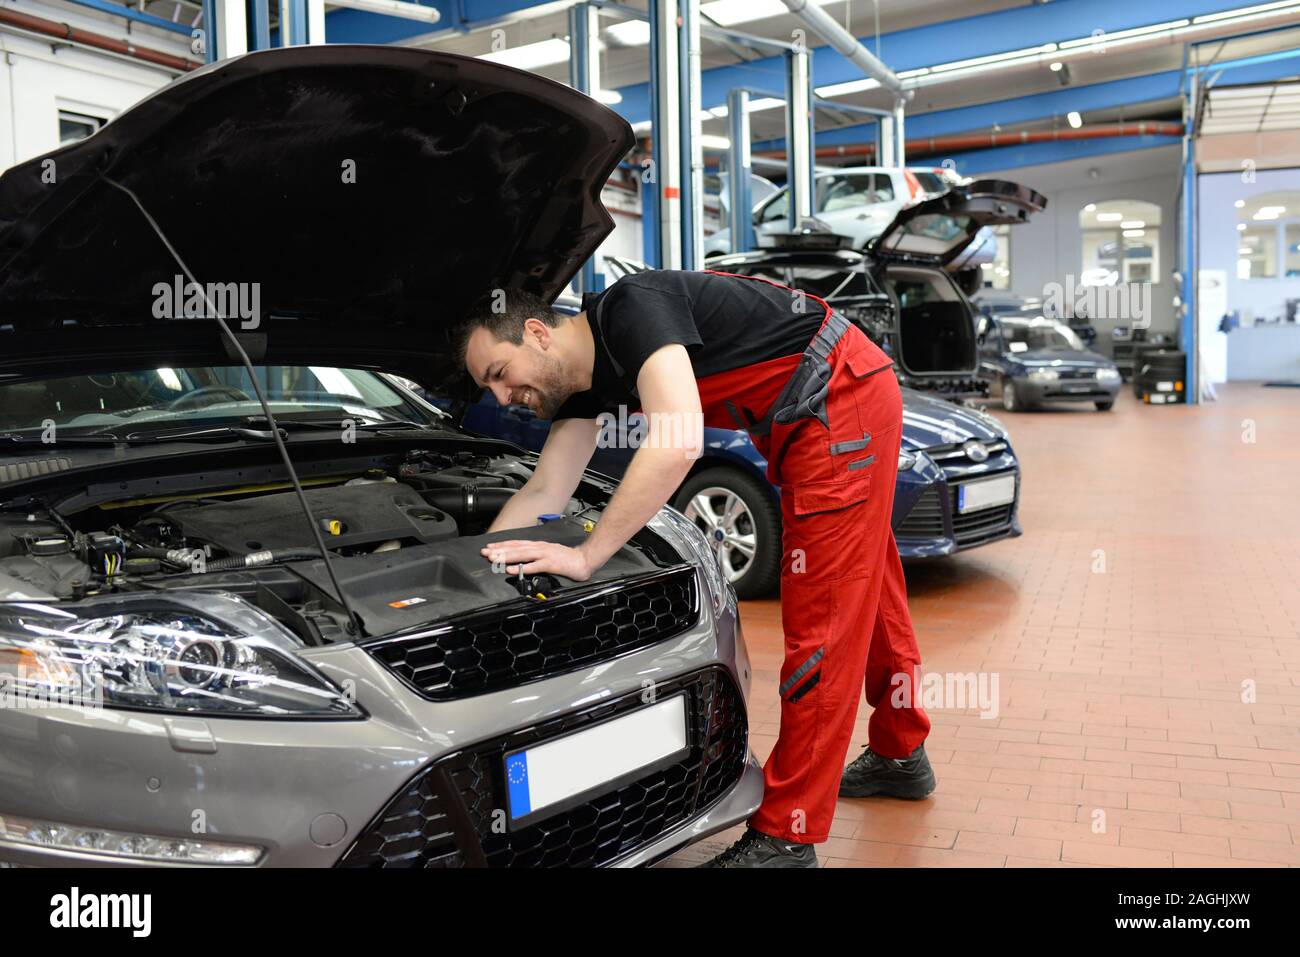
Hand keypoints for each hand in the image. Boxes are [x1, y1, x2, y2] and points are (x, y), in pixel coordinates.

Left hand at [481, 540, 596, 581]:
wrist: (585, 559)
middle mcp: (539, 547)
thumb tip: (522, 562)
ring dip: (507, 557)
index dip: (502, 545)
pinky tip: (512, 570)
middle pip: (516, 548)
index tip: (489, 547)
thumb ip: (536, 558)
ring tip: (494, 559)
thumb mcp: (548, 555)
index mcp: (538, 546)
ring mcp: (545, 554)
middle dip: (499, 550)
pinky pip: (534, 566)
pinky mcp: (551, 563)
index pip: (516, 544)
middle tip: (485, 553)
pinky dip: (522, 568)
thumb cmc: (567, 559)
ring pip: (522, 554)